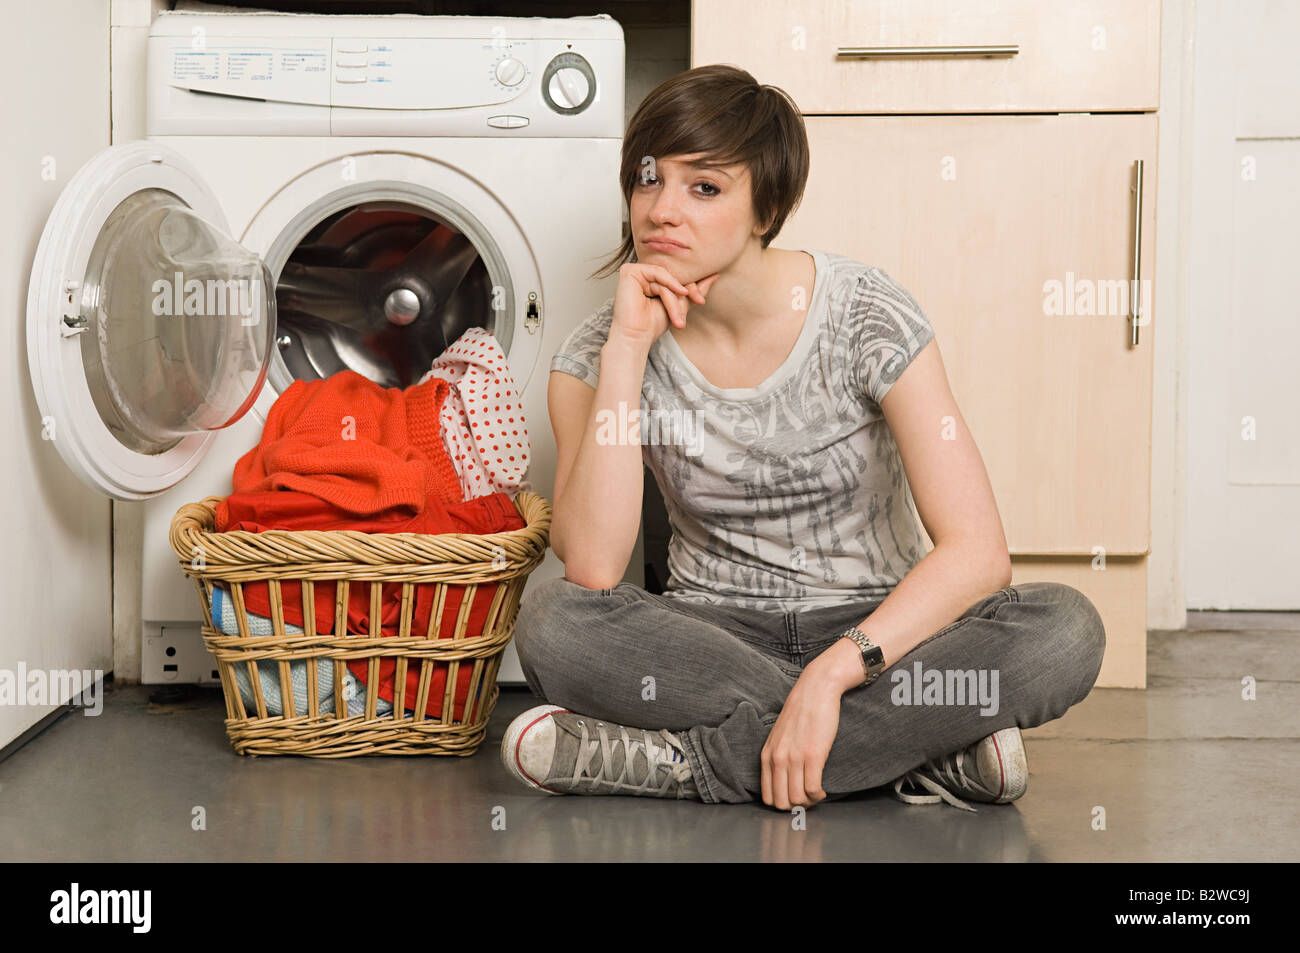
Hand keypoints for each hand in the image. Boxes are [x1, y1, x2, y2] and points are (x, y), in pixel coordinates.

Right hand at [609, 262, 718, 349]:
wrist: (636, 337)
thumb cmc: (652, 325)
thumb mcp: (680, 305)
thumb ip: (694, 290)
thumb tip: (714, 276)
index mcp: (650, 280)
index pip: (676, 277)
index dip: (691, 288)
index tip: (702, 299)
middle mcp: (642, 274)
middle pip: (673, 275)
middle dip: (687, 292)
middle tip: (698, 303)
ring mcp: (635, 272)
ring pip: (666, 277)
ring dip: (676, 298)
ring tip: (679, 317)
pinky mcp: (629, 271)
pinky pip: (658, 272)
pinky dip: (670, 283)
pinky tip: (680, 292)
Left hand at [761, 670, 841, 809]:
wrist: (816, 690)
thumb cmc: (801, 713)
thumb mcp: (779, 736)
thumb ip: (778, 757)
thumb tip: (784, 782)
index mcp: (767, 755)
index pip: (768, 797)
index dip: (783, 804)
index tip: (796, 799)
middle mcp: (777, 759)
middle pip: (782, 803)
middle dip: (797, 808)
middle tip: (808, 799)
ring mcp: (794, 758)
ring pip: (798, 799)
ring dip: (810, 803)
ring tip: (817, 794)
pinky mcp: (813, 755)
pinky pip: (813, 790)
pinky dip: (819, 796)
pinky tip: (824, 790)